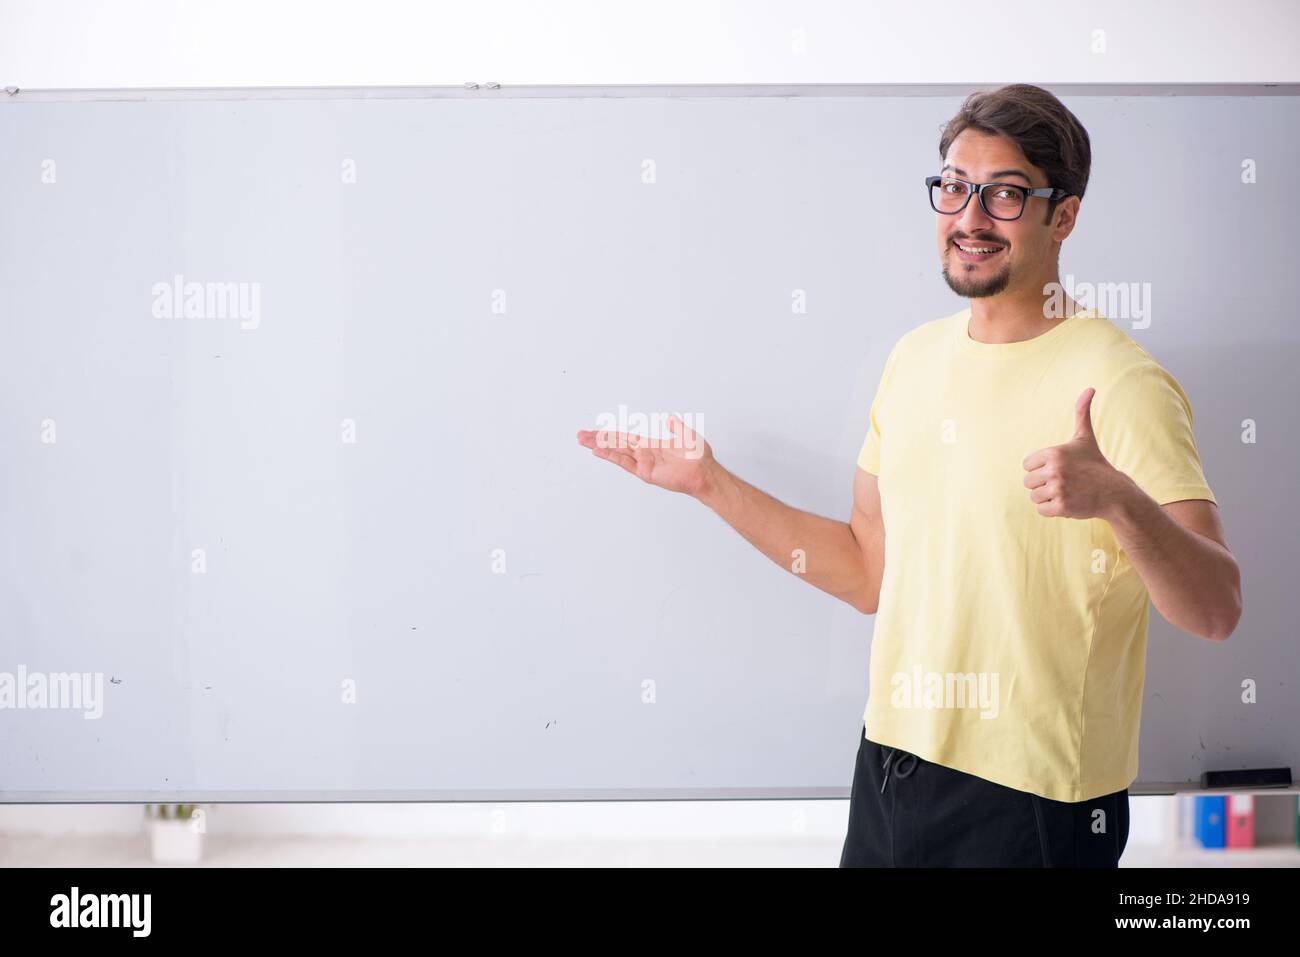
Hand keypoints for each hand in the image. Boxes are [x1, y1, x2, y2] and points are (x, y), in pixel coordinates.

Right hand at [576, 414, 717, 497]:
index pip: (625, 438)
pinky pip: (626, 463)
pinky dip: (612, 457)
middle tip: (580, 436)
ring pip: (617, 452)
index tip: (596, 432)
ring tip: (583, 442)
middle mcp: (644, 454)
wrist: (704, 472)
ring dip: (600, 447)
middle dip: (598, 440)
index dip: (610, 434)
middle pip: (616, 444)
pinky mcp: (646, 472)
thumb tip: (669, 419)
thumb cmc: (698, 457)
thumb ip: (676, 427)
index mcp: (651, 445)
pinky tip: (600, 452)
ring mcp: (643, 463)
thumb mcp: (687, 435)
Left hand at [1021, 387, 1129, 519]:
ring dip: (1047, 497)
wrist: (1114, 492)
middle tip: (1064, 482)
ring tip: (1066, 492)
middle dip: (1043, 484)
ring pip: (1034, 497)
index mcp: (1054, 453)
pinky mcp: (1061, 506)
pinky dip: (1052, 509)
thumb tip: (1090, 388)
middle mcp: (1054, 470)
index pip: (1027, 465)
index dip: (1040, 468)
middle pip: (1028, 482)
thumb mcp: (1085, 438)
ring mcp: (1058, 489)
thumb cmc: (1095, 464)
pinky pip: (1041, 510)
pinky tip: (1068, 502)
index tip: (1059, 468)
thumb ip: (1082, 412)